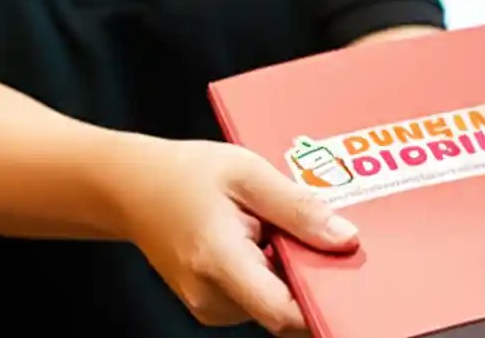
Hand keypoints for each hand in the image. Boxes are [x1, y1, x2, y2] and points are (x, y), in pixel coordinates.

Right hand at [112, 137, 359, 334]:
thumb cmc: (185, 173)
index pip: (284, 312)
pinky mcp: (213, 304)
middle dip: (314, 276)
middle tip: (327, 233)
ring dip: (293, 271)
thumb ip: (298, 208)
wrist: (129, 187)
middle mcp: (212, 297)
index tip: (354, 282)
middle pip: (285, 306)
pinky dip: (275, 272)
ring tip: (286, 226)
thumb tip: (346, 239)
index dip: (325, 305)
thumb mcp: (247, 173)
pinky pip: (259, 297)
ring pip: (274, 302)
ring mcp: (210, 306)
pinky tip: (269, 236)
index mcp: (219, 262)